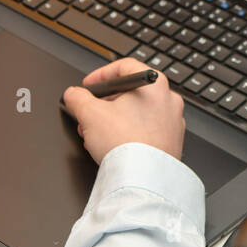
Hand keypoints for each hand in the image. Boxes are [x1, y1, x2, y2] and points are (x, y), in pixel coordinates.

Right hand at [61, 58, 185, 163]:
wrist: (143, 179)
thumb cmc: (126, 145)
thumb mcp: (90, 114)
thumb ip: (78, 98)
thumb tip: (73, 94)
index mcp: (154, 84)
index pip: (124, 67)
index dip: (101, 75)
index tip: (89, 86)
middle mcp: (169, 99)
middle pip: (131, 91)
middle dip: (104, 102)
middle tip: (89, 113)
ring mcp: (173, 121)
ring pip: (137, 112)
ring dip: (113, 118)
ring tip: (96, 133)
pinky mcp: (172, 141)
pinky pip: (146, 129)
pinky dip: (129, 132)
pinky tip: (114, 145)